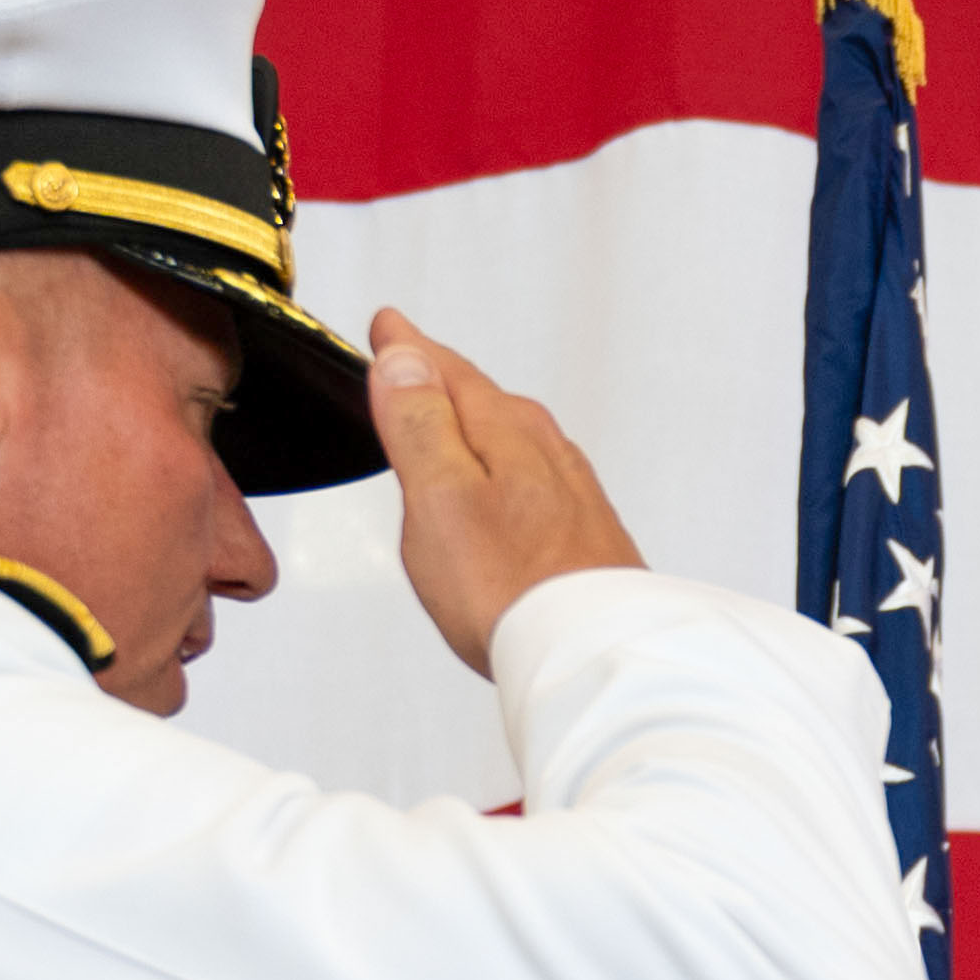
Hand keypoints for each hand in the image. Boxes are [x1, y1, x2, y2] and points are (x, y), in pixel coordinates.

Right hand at [367, 311, 641, 674]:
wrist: (590, 652)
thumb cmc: (511, 587)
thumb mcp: (439, 496)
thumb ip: (420, 424)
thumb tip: (403, 359)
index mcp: (504, 431)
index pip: (446, 370)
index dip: (408, 349)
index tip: (388, 327)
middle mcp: (546, 452)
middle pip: (483, 399)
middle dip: (444, 378)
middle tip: (414, 361)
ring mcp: (572, 493)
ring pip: (516, 438)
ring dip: (479, 422)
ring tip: (453, 416)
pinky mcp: (586, 534)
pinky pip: (537, 477)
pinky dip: (508, 466)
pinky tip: (505, 489)